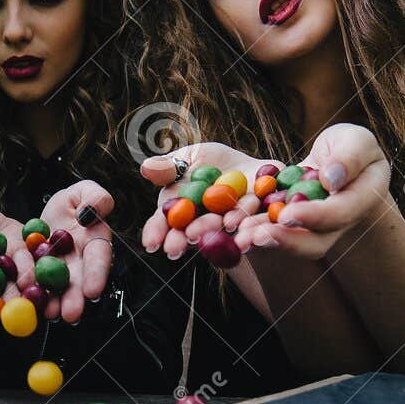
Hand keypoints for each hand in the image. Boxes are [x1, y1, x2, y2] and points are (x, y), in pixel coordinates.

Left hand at [34, 181, 114, 321]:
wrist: (49, 214)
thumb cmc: (73, 202)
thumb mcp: (86, 191)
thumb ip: (96, 198)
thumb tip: (91, 213)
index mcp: (95, 241)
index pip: (99, 258)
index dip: (97, 275)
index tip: (92, 291)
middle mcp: (79, 262)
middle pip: (79, 282)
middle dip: (75, 299)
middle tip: (70, 314)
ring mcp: (59, 272)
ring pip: (58, 289)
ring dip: (55, 303)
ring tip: (49, 314)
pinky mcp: (40, 275)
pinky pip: (36, 285)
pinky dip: (33, 295)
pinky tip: (28, 304)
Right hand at [141, 141, 273, 259]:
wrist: (245, 166)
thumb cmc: (208, 162)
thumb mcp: (187, 159)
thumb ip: (169, 167)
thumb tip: (146, 168)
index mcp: (182, 209)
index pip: (165, 222)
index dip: (157, 232)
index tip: (151, 244)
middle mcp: (204, 222)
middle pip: (194, 229)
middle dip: (188, 235)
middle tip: (180, 244)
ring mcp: (232, 222)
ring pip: (226, 226)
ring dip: (221, 228)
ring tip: (223, 224)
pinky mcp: (258, 216)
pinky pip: (257, 220)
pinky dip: (254, 222)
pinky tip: (247, 223)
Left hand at [233, 123, 393, 260]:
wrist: (335, 161)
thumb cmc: (350, 147)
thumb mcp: (356, 141)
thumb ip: (350, 156)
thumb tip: (331, 179)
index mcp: (359, 201)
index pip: (339, 214)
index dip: (314, 216)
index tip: (288, 214)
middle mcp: (335, 225)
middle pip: (312, 243)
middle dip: (283, 241)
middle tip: (254, 235)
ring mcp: (310, 231)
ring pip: (289, 243)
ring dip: (262, 240)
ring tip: (239, 234)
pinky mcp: (286, 226)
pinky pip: (269, 232)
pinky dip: (250, 230)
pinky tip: (229, 225)